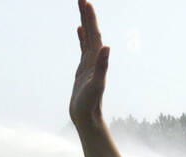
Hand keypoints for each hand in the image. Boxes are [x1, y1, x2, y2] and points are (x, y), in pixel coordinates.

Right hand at [69, 0, 109, 130]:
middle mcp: (94, 58)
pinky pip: (82, 47)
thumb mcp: (96, 84)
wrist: (87, 117)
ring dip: (85, 22)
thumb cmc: (91, 103)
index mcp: (97, 58)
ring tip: (82, 8)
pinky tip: (79, 30)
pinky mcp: (83, 69)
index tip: (85, 2)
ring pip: (87, 37)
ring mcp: (89, 62)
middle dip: (87, 14)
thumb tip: (107, 47)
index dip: (90, 18)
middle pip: (90, 31)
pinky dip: (81, 37)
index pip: (93, 33)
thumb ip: (102, 65)